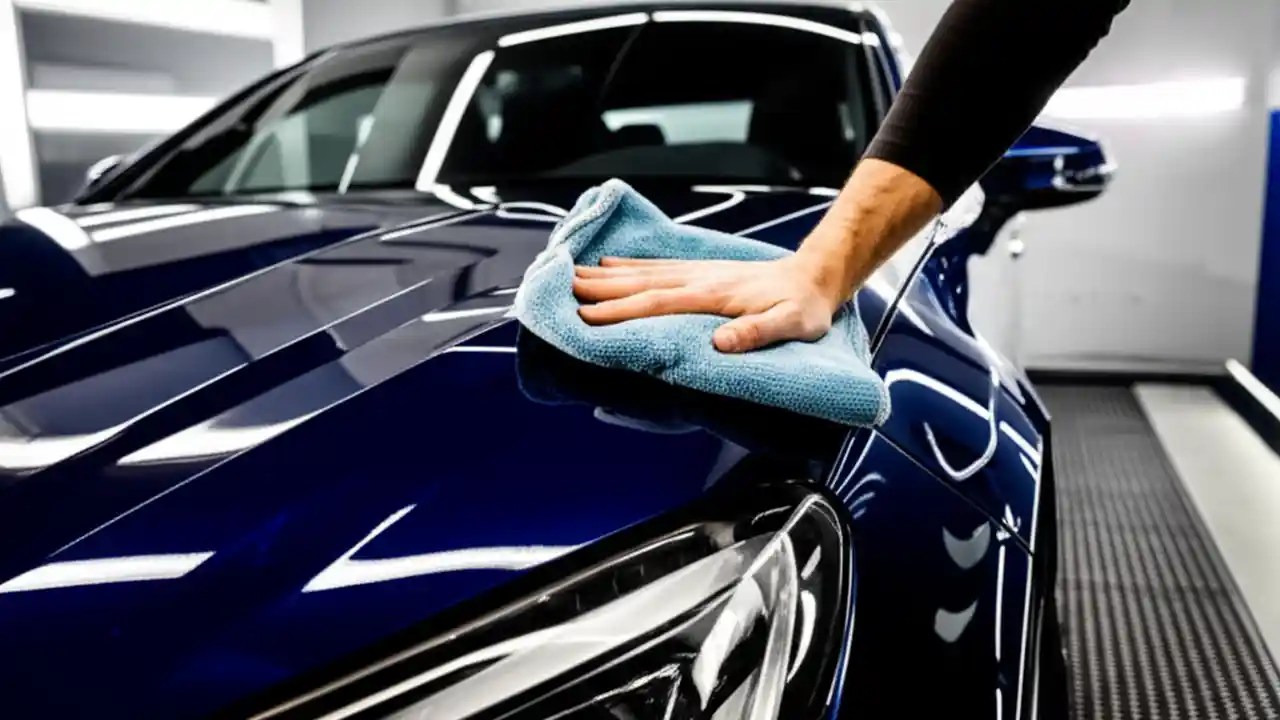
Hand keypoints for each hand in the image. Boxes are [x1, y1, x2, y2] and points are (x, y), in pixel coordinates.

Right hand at [573, 255, 844, 352]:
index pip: (658, 302)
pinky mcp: (701, 272)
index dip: (621, 310)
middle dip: (599, 288)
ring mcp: (698, 273)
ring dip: (607, 275)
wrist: (815, 277)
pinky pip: (657, 267)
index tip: (587, 316)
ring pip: (643, 272)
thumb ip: (756, 333)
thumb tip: (720, 343)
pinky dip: (629, 266)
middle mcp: (699, 279)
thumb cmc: (803, 308)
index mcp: (714, 295)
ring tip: (573, 275)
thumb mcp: (791, 325)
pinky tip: (610, 265)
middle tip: (562, 289)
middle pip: (640, 282)